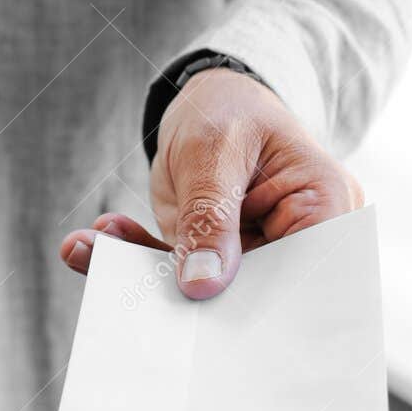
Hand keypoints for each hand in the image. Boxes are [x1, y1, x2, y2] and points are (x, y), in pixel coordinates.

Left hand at [60, 69, 362, 299]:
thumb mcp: (214, 149)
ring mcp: (256, 258)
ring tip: (85, 250)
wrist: (207, 101)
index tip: (207, 308)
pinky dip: (130, 259)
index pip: (309, 272)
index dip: (267, 302)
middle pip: (257, 292)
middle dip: (190, 297)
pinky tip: (88, 244)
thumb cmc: (229, 110)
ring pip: (205, 288)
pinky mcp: (214, 263)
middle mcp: (298, 242)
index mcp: (326, 207)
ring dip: (141, 273)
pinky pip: (174, 273)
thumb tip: (202, 284)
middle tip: (129, 292)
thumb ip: (210, 215)